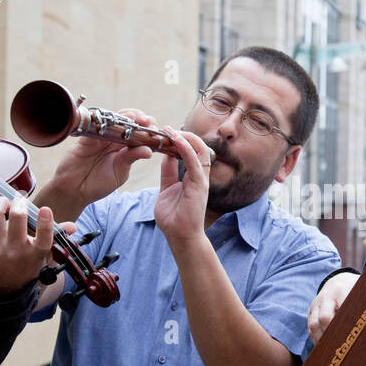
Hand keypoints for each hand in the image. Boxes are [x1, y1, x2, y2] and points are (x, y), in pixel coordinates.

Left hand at [0, 194, 67, 298]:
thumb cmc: (22, 270)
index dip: (46, 222)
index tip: (45, 210)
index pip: (44, 238)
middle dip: (19, 202)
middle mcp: (15, 252)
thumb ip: (55, 239)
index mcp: (34, 255)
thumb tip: (72, 227)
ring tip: (3, 200)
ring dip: (0, 201)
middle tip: (19, 200)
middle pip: (17, 217)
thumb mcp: (41, 259)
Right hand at [45, 108, 157, 210]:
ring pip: (114, 120)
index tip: (156, 129)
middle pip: (128, 122)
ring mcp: (99, 137)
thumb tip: (148, 151)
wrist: (74, 191)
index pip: (139, 134)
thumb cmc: (97, 184)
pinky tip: (116, 121)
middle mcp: (113, 140)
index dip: (148, 129)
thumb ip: (131, 159)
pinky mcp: (86, 138)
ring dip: (127, 116)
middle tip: (148, 121)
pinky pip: (96, 126)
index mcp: (123, 148)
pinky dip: (106, 122)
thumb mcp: (119, 172)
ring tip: (137, 118)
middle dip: (140, 119)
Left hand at [154, 127, 213, 245]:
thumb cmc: (174, 218)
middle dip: (184, 136)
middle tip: (168, 128)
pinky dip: (186, 149)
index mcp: (192, 177)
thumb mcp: (166, 189)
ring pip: (200, 151)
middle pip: (197, 148)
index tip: (168, 131)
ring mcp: (201, 180)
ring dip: (186, 139)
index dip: (181, 140)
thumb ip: (167, 173)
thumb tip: (164, 156)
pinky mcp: (200, 185)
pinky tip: (176, 140)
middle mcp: (199, 176)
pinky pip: (195, 162)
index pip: (191, 152)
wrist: (179, 237)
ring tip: (172, 131)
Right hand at [307, 271, 359, 343]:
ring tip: (331, 350)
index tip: (354, 337)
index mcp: (342, 290)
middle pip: (325, 318)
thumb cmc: (354, 291)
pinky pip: (310, 327)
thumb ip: (364, 306)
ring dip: (322, 339)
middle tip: (341, 346)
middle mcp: (327, 297)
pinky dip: (316, 338)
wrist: (338, 281)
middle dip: (332, 334)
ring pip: (314, 324)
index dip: (347, 325)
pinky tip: (324, 347)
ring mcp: (317, 303)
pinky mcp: (311, 310)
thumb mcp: (360, 293)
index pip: (342, 309)